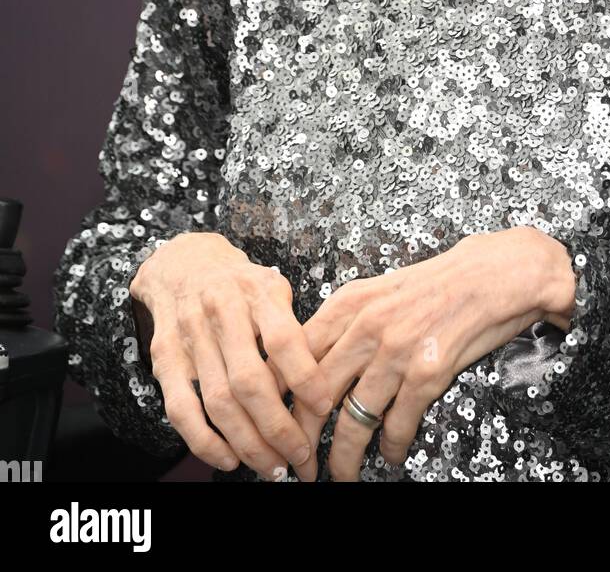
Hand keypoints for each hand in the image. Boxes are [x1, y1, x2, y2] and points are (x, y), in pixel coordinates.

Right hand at [130, 232, 333, 480]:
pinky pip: (181, 410)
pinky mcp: (164, 358)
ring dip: (248, 443)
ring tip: (273, 467)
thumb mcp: (274, 289)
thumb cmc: (242, 285)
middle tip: (301, 456)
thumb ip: (294, 330)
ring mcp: (189, 335)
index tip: (324, 407)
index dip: (305, 378)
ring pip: (218, 401)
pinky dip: (206, 442)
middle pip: (249, 381)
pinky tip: (230, 459)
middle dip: (278, 428)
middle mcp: (221, 310)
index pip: (282, 338)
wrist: (183, 262)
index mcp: (257, 290)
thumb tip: (320, 388)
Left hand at [290, 226, 577, 481]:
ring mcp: (395, 350)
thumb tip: (312, 363)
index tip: (272, 417)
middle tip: (296, 460)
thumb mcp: (380, 291)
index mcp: (348, 302)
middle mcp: (365, 325)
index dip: (279, 393)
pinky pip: (397, 425)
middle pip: (315, 393)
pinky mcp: (427, 373)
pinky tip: (391, 455)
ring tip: (341, 475)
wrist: (494, 275)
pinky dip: (392, 447)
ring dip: (344, 457)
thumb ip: (346, 323)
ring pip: (352, 419)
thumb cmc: (438, 284)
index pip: (294, 354)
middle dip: (301, 435)